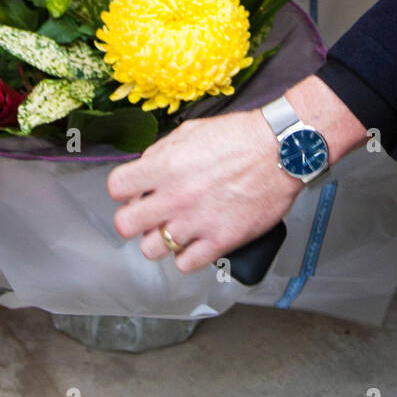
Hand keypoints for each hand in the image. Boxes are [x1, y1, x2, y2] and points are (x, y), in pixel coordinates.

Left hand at [108, 109, 301, 272]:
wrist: (280, 151)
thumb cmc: (240, 137)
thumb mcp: (191, 131)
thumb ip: (162, 152)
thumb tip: (144, 170)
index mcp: (165, 165)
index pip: (116, 188)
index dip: (124, 190)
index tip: (134, 191)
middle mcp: (175, 197)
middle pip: (125, 225)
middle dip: (134, 219)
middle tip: (149, 213)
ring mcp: (195, 222)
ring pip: (151, 250)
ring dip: (160, 239)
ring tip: (175, 227)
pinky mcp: (219, 241)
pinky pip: (184, 265)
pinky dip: (187, 255)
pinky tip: (196, 240)